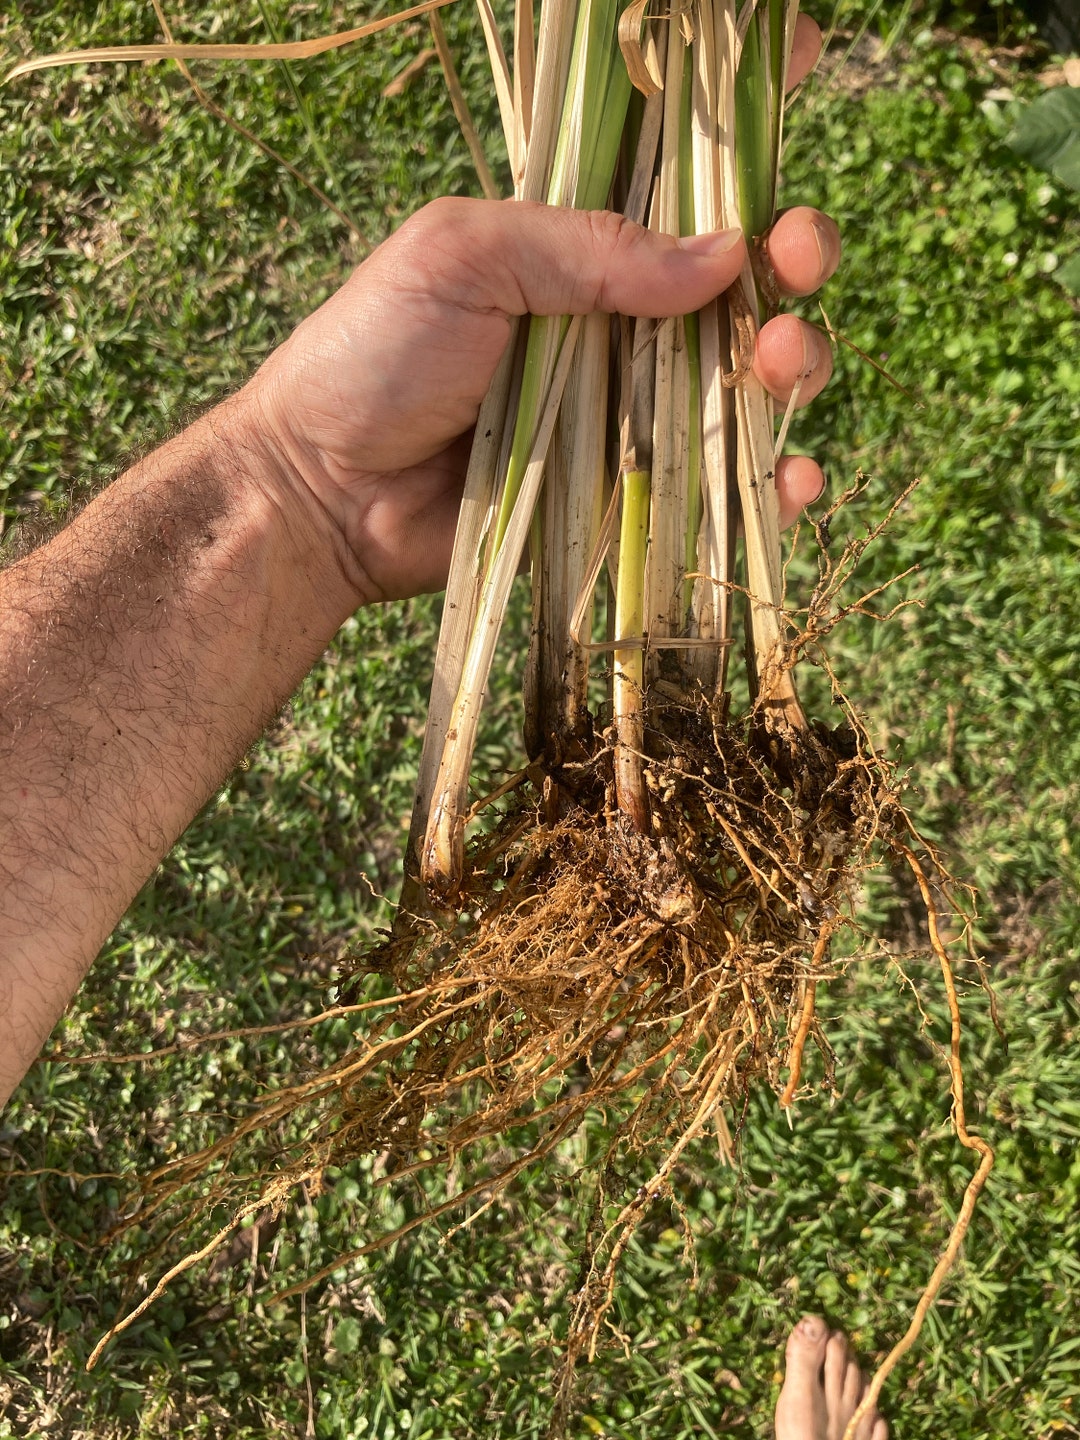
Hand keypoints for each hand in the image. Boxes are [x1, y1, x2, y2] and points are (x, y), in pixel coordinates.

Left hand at [248, 24, 836, 604]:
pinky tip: (792, 476)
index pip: (678, 173)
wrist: (325, 496)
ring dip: (796, 360)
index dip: (743, 125)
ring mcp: (632, 410)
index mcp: (580, 248)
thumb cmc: (373, 356)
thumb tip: (723, 254)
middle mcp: (621, 323)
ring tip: (778, 361)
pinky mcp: (631, 496)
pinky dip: (774, 481)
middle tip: (797, 257)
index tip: (809, 62)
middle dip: (796, 254)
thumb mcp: (464, 259)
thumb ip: (587, 247)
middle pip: (745, 278)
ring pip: (752, 378)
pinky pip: (725, 489)